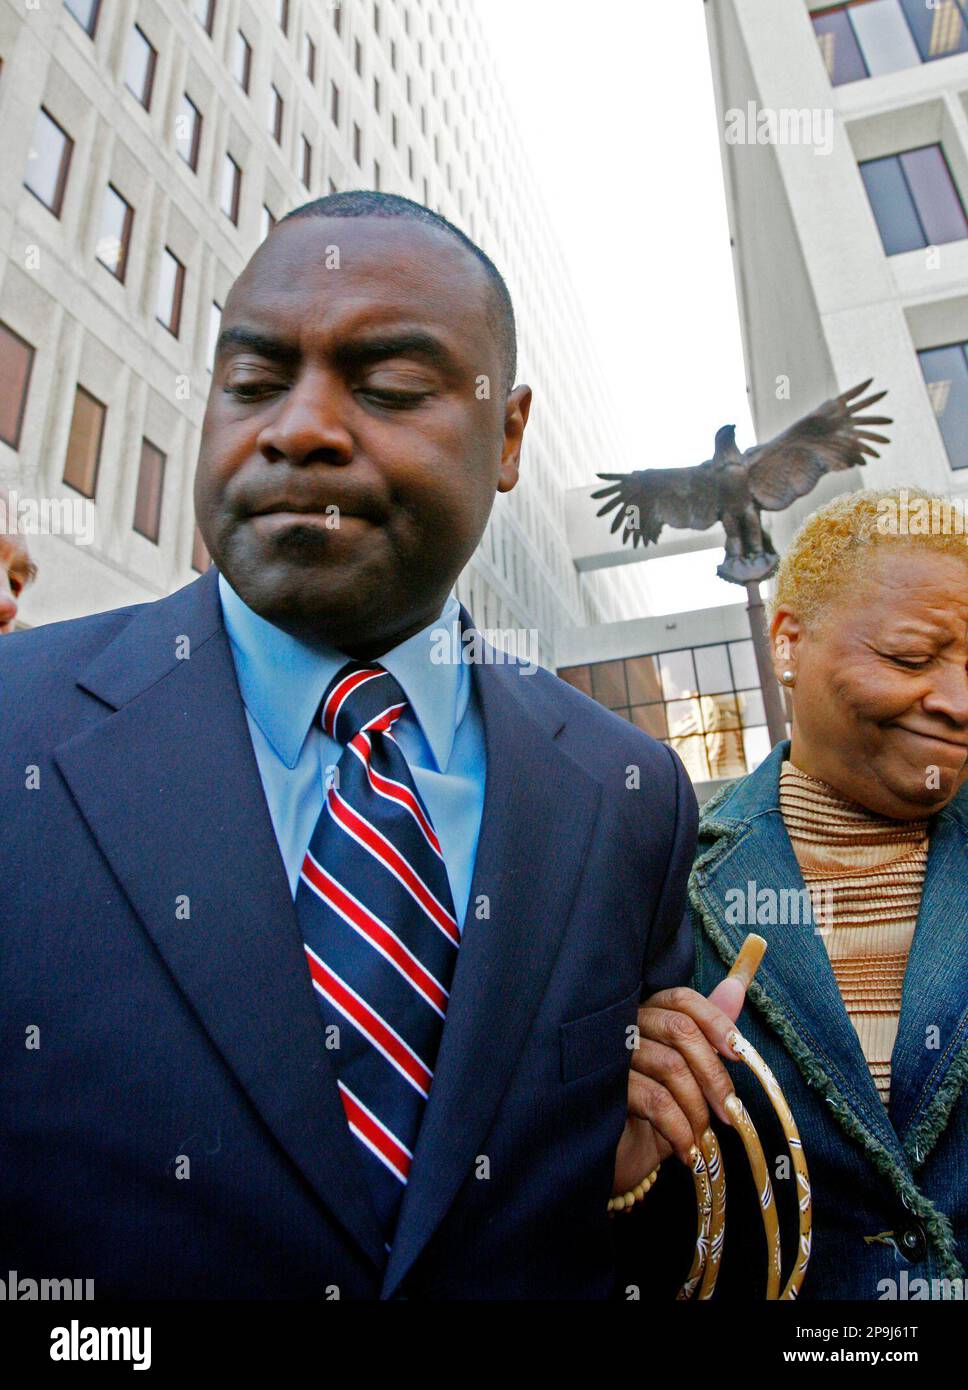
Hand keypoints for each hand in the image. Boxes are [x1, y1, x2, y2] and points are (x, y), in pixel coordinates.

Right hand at [611, 976, 746, 1194]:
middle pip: (680, 1029)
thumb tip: (736, 988)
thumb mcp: (687, 1075)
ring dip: (697, 1108)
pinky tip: (686, 1149)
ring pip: (671, 1066)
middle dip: (713, 1073)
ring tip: (702, 1137)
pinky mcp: (603, 1090)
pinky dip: (680, 1128)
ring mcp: (610, 1057)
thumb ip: (708, 1033)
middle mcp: (624, 1027)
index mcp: (646, 1016)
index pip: (682, 999)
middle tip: (730, 1112)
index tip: (738, 1054)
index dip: (715, 1020)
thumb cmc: (653, 1114)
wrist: (617, 1159)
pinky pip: (655, 1101)